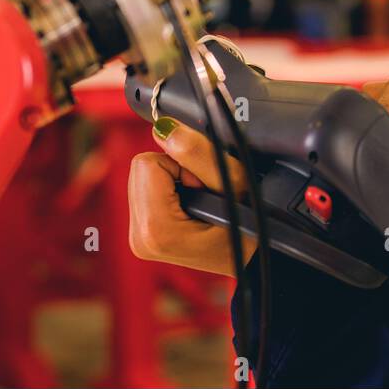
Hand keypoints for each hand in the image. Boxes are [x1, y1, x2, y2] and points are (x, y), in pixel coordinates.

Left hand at [127, 117, 256, 276]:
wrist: (250, 259)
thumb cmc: (249, 230)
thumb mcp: (234, 186)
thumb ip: (199, 155)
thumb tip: (164, 129)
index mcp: (156, 230)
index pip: (149, 163)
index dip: (183, 166)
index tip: (204, 188)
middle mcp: (139, 237)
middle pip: (141, 167)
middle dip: (175, 171)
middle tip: (203, 194)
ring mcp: (137, 237)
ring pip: (143, 175)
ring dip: (172, 179)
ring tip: (198, 201)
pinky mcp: (140, 233)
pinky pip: (145, 188)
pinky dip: (168, 189)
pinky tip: (189, 206)